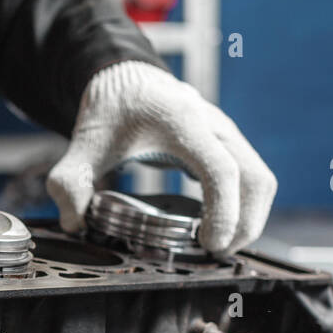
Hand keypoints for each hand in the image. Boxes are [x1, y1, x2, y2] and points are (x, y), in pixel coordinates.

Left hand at [46, 61, 276, 253]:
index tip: (208, 243)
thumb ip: (71, 181)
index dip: (223, 212)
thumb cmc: (112, 110)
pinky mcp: (229, 146)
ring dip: (250, 218)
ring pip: (261, 180)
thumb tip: (73, 223)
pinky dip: (245, 206)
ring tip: (218, 245)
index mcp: (182, 123)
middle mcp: (214, 126)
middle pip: (255, 179)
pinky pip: (252, 178)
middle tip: (215, 253)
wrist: (128, 79)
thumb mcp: (84, 143)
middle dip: (245, 224)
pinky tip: (218, 227)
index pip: (222, 170)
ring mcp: (226, 135)